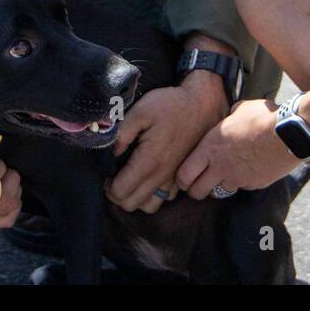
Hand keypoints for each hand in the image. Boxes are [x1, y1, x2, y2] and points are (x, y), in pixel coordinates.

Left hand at [106, 73, 228, 213]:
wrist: (202, 103)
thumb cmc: (170, 105)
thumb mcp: (140, 110)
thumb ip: (122, 133)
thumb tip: (112, 153)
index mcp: (149, 161)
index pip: (120, 192)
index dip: (108, 186)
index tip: (106, 173)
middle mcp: (162, 175)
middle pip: (132, 204)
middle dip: (117, 195)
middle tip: (114, 177)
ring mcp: (174, 178)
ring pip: (149, 206)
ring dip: (136, 198)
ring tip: (130, 180)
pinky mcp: (183, 175)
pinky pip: (165, 198)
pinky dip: (153, 194)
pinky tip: (148, 177)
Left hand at [176, 98, 297, 198]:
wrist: (290, 133)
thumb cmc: (263, 117)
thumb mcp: (238, 110)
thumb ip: (228, 119)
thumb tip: (229, 117)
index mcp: (210, 147)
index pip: (184, 174)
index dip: (182, 179)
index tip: (184, 178)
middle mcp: (220, 166)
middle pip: (197, 192)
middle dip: (195, 190)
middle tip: (199, 185)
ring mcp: (238, 178)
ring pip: (219, 192)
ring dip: (219, 186)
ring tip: (225, 176)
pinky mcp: (254, 185)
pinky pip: (242, 187)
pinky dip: (242, 182)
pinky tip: (249, 170)